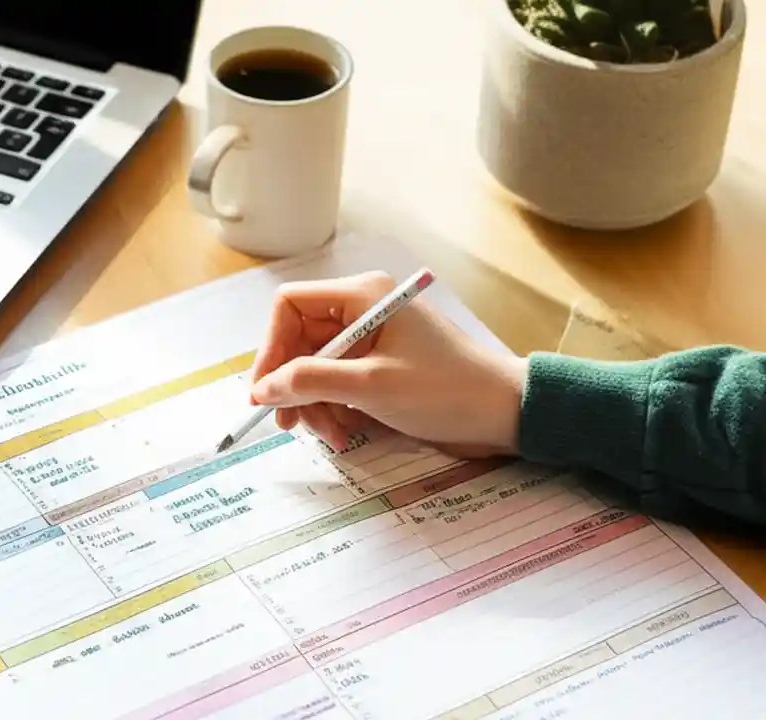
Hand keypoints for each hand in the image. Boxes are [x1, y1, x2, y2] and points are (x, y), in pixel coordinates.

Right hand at [248, 271, 528, 457]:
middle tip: (291, 425)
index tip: (266, 390)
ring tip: (330, 436)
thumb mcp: (371, 387)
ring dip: (313, 404)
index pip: (290, 306)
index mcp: (361, 297)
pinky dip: (333, 409)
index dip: (271, 347)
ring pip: (314, 367)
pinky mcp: (379, 366)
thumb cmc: (446, 391)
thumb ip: (311, 382)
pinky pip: (337, 382)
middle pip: (299, 342)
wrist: (505, 413)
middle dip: (293, 386)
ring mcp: (370, 339)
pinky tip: (344, 434)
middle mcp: (361, 311)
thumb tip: (262, 388)